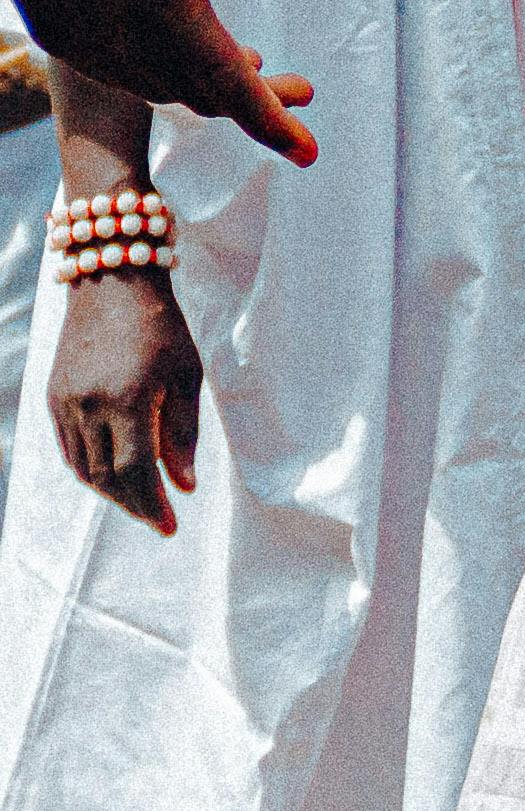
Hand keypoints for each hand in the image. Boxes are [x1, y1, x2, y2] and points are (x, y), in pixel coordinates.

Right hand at [0, 0, 318, 161]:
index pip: (228, 82)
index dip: (270, 122)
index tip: (307, 154)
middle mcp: (120, 31)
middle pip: (198, 92)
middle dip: (251, 102)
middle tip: (300, 96)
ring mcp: (81, 34)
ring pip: (156, 85)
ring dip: (203, 85)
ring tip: (250, 70)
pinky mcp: (55, 27)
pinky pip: (120, 69)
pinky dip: (161, 71)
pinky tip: (178, 46)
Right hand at [49, 271, 202, 533]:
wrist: (111, 285)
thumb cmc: (161, 326)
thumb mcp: (186, 374)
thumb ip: (183, 433)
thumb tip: (184, 485)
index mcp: (129, 400)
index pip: (138, 471)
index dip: (154, 504)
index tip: (171, 526)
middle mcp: (89, 407)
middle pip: (108, 477)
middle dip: (134, 505)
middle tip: (158, 519)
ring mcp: (65, 404)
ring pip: (84, 469)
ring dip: (112, 492)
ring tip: (140, 501)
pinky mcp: (53, 399)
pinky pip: (69, 450)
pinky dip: (89, 471)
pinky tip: (112, 477)